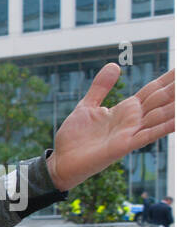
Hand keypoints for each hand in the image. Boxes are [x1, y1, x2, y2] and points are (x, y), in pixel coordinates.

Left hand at [47, 64, 174, 191]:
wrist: (61, 161)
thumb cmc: (74, 137)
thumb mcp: (87, 106)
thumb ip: (101, 87)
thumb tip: (114, 65)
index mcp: (126, 109)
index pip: (154, 90)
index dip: (169, 78)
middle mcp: (133, 120)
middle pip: (162, 99)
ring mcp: (131, 132)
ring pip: (162, 115)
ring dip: (176, 105)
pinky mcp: (124, 145)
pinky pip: (149, 134)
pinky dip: (166, 127)